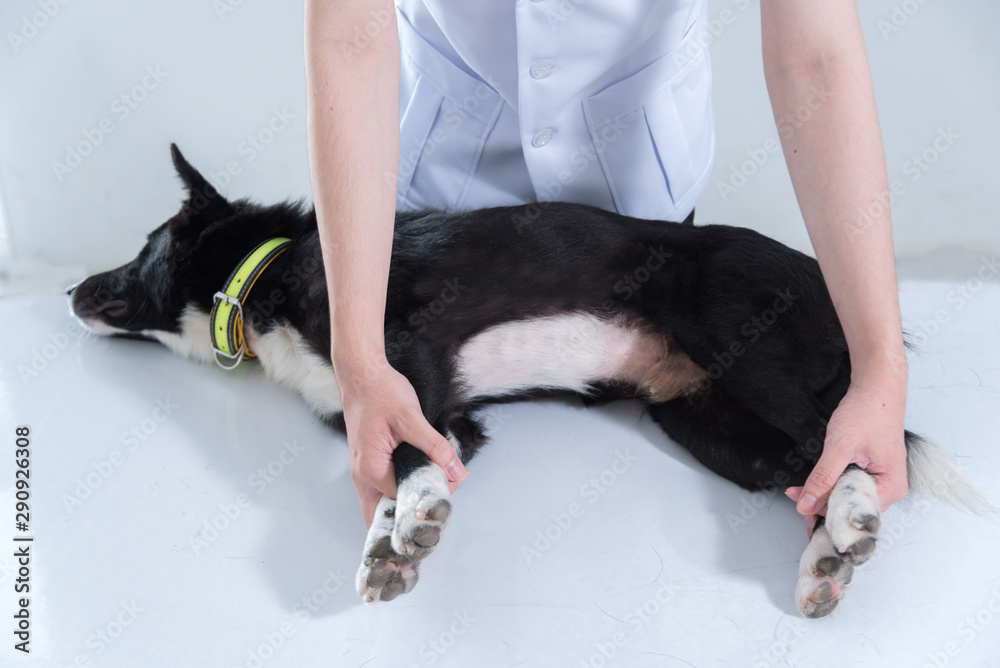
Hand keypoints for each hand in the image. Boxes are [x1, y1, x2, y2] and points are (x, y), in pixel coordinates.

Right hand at [338, 358, 468, 526]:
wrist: (362, 377)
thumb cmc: (381, 393)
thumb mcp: (411, 417)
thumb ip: (434, 446)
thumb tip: (456, 471)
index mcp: (371, 469)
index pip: (404, 499)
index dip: (429, 495)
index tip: (450, 486)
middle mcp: (362, 477)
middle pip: (387, 514)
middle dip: (412, 514)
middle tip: (439, 504)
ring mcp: (362, 473)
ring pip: (381, 507)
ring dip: (404, 507)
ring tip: (432, 497)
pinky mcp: (367, 466)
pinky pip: (380, 492)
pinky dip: (398, 495)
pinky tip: (417, 486)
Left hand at [785, 373, 907, 533]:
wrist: (877, 387)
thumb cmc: (868, 412)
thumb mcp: (840, 447)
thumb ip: (822, 477)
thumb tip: (805, 504)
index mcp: (890, 488)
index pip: (854, 514)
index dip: (826, 515)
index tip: (802, 512)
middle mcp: (889, 489)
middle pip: (850, 509)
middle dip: (821, 507)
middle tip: (795, 499)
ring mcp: (880, 480)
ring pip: (846, 497)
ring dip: (822, 496)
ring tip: (798, 493)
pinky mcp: (869, 471)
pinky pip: (847, 485)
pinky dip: (829, 486)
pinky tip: (812, 486)